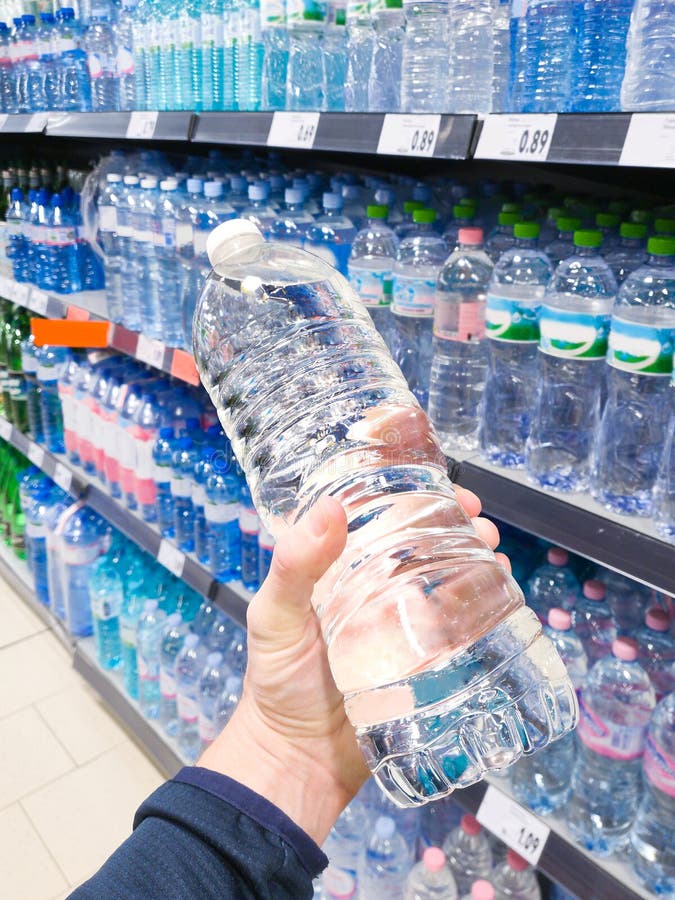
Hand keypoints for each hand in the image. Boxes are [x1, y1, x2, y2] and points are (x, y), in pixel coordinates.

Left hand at [200, 487, 509, 845]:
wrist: (299, 760)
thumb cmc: (277, 681)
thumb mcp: (275, 616)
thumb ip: (294, 566)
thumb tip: (329, 508)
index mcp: (339, 569)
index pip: (378, 516)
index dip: (410, 493)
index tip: (439, 483)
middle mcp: (375, 588)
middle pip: (422, 543)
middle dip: (455, 523)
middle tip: (477, 519)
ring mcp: (404, 624)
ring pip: (447, 578)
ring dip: (475, 558)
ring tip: (493, 550)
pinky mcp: (426, 659)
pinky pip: (459, 626)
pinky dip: (482, 605)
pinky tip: (500, 592)